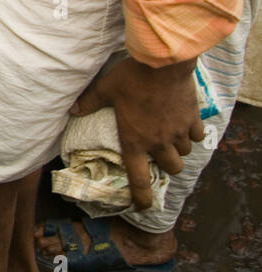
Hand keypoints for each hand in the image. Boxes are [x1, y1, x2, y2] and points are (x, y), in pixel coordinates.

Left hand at [71, 55, 203, 208]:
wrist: (162, 64)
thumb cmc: (131, 78)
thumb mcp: (105, 89)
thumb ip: (90, 102)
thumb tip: (73, 110)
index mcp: (134, 140)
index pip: (139, 178)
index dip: (141, 197)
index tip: (142, 207)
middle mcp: (159, 141)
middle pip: (172, 168)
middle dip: (167, 166)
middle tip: (159, 155)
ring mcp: (178, 131)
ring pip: (185, 153)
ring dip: (178, 150)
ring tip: (170, 138)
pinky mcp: (193, 119)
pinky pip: (198, 136)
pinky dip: (192, 135)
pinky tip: (185, 125)